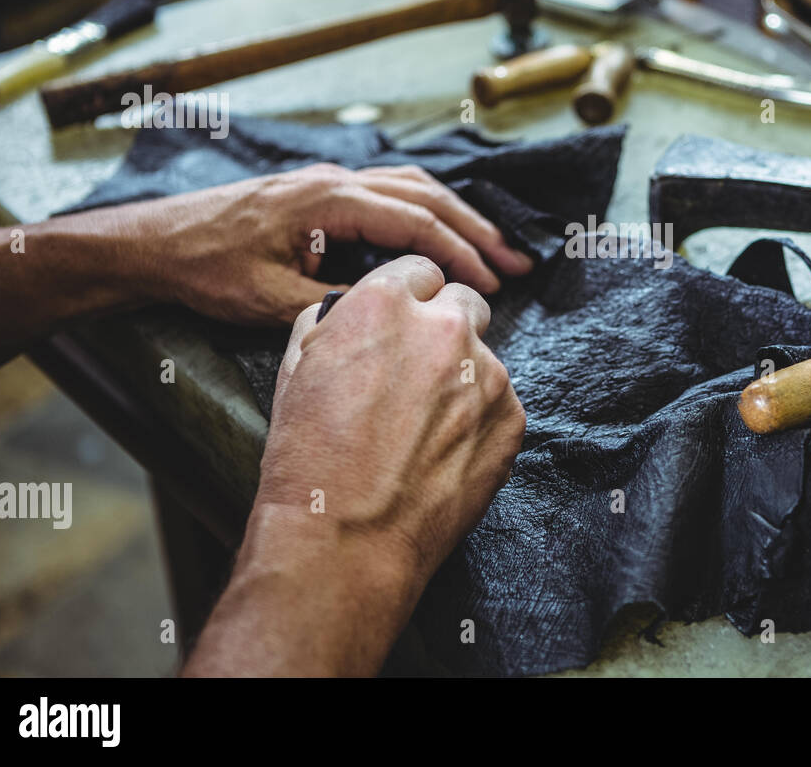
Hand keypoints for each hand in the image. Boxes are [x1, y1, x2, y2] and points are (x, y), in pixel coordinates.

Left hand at [121, 162, 532, 324]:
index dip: (461, 253)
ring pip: (414, 188)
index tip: (492, 283)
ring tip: (496, 249)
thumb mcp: (269, 300)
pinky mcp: (324, 195)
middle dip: (478, 230)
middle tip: (519, 264)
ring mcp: (331, 183)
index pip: (416, 222)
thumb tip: (391, 315)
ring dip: (458, 218)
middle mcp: (337, 181)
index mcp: (329, 201)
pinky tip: (444, 237)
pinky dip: (429, 213)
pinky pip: (392, 193)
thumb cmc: (206, 268)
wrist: (157, 242)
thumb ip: (335, 306)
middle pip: (427, 196)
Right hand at [261, 253, 527, 578]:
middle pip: (464, 303)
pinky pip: (501, 403)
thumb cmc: (310, 460)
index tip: (406, 322)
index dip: (410, 298)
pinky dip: (480, 420)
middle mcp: (444, 327)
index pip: (419, 272)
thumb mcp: (298, 368)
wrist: (347, 538)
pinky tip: (444, 452)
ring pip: (484, 357)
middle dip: (445, 327)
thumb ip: (334, 323)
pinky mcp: (513, 418)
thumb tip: (349, 314)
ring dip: (463, 377)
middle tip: (420, 371)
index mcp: (385, 304)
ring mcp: (487, 373)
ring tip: (424, 428)